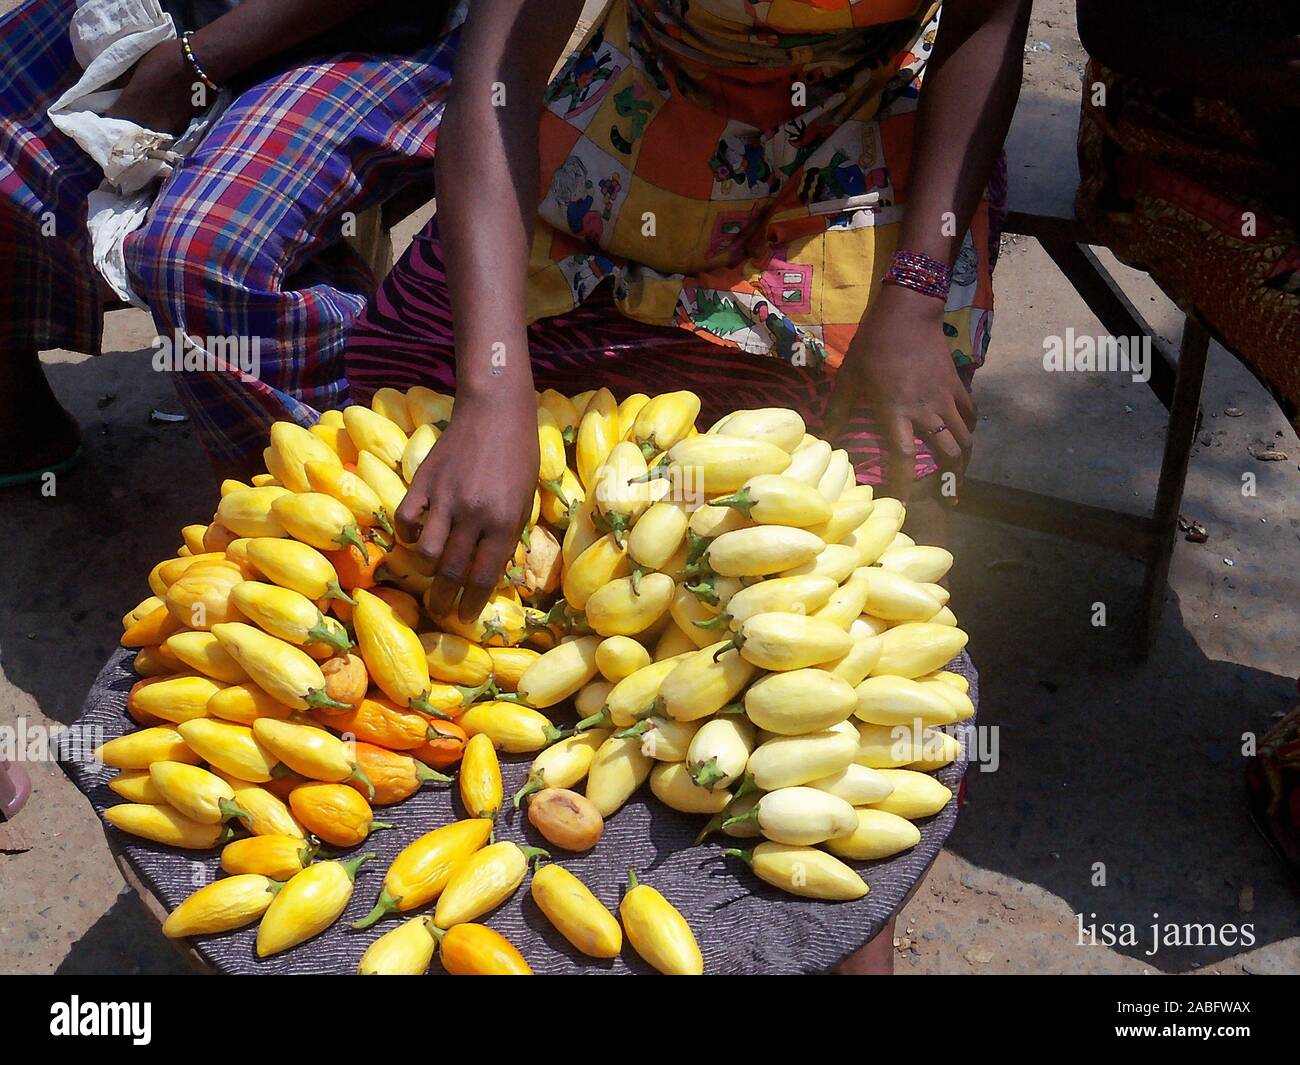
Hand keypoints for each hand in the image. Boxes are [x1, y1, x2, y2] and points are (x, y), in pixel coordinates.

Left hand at [104, 39, 202, 134]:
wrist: (201, 63)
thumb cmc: (165, 58)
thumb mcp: (136, 64)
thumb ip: (121, 81)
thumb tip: (109, 90)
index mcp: (130, 106)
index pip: (110, 118)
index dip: (107, 114)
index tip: (108, 108)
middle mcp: (146, 122)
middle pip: (130, 129)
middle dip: (126, 122)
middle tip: (128, 110)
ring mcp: (165, 127)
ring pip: (148, 130)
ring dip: (146, 124)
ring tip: (148, 112)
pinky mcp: (181, 128)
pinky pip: (165, 128)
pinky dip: (162, 122)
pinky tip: (165, 112)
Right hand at [395, 391, 539, 622]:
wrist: (495, 412)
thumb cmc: (519, 455)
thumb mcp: (525, 499)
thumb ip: (508, 535)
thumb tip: (490, 570)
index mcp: (504, 521)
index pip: (483, 576)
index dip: (472, 603)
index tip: (467, 617)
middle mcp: (473, 514)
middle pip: (452, 572)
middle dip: (445, 600)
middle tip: (442, 610)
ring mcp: (445, 498)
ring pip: (426, 553)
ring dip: (427, 571)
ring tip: (430, 575)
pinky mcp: (423, 481)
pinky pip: (406, 520)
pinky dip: (409, 535)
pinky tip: (417, 537)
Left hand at [823, 283, 975, 500]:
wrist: (907, 312)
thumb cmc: (873, 345)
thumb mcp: (849, 378)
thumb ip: (838, 410)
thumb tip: (824, 437)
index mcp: (896, 411)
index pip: (904, 457)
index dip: (905, 484)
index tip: (903, 504)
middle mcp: (925, 410)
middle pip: (948, 453)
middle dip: (949, 480)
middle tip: (944, 498)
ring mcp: (945, 398)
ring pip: (965, 438)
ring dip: (963, 461)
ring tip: (958, 478)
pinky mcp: (957, 385)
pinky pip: (970, 414)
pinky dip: (969, 431)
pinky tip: (964, 440)